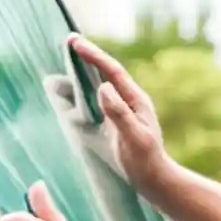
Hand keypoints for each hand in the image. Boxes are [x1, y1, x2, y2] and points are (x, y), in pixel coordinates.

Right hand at [66, 33, 171, 189]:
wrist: (154, 180)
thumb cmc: (145, 161)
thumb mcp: (133, 137)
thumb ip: (119, 113)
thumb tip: (103, 87)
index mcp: (136, 100)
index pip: (113, 72)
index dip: (94, 55)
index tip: (76, 42)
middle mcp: (129, 101)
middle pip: (106, 72)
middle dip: (88, 57)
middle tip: (70, 40)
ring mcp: (122, 110)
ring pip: (100, 84)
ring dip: (83, 72)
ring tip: (66, 60)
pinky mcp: (114, 121)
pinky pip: (96, 100)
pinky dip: (82, 91)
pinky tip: (70, 90)